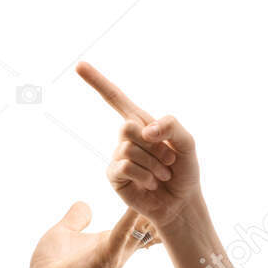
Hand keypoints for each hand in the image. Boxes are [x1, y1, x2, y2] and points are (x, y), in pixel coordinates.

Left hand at [27, 199, 157, 267]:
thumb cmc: (50, 266)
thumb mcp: (64, 233)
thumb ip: (77, 219)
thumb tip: (85, 205)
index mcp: (111, 243)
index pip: (138, 224)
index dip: (148, 208)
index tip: (157, 189)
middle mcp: (119, 250)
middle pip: (147, 227)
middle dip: (158, 208)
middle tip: (171, 187)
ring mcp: (115, 255)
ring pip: (141, 229)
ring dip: (150, 210)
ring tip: (163, 189)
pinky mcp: (106, 257)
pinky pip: (123, 233)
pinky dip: (131, 218)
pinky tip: (139, 203)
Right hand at [76, 61, 201, 232]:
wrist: (181, 203)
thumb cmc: (184, 171)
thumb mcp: (187, 142)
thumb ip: (171, 125)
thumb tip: (144, 130)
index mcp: (141, 123)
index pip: (116, 98)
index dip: (97, 81)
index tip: (79, 65)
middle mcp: (126, 138)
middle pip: (127, 126)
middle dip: (154, 145)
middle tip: (168, 160)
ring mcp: (118, 156)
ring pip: (128, 149)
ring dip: (153, 164)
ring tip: (162, 175)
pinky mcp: (114, 176)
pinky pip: (125, 166)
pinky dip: (144, 175)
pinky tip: (151, 184)